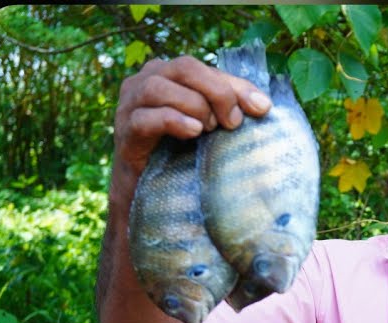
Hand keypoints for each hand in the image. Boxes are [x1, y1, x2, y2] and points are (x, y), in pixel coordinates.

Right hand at [113, 55, 271, 179]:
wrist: (143, 189)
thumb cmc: (177, 151)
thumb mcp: (207, 123)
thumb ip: (229, 107)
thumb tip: (264, 105)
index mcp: (166, 72)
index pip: (204, 68)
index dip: (235, 85)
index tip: (262, 108)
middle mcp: (144, 80)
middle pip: (184, 68)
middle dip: (216, 92)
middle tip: (232, 122)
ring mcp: (129, 104)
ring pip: (159, 88)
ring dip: (193, 105)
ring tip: (209, 129)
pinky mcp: (124, 131)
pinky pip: (145, 118)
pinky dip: (173, 121)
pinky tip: (193, 132)